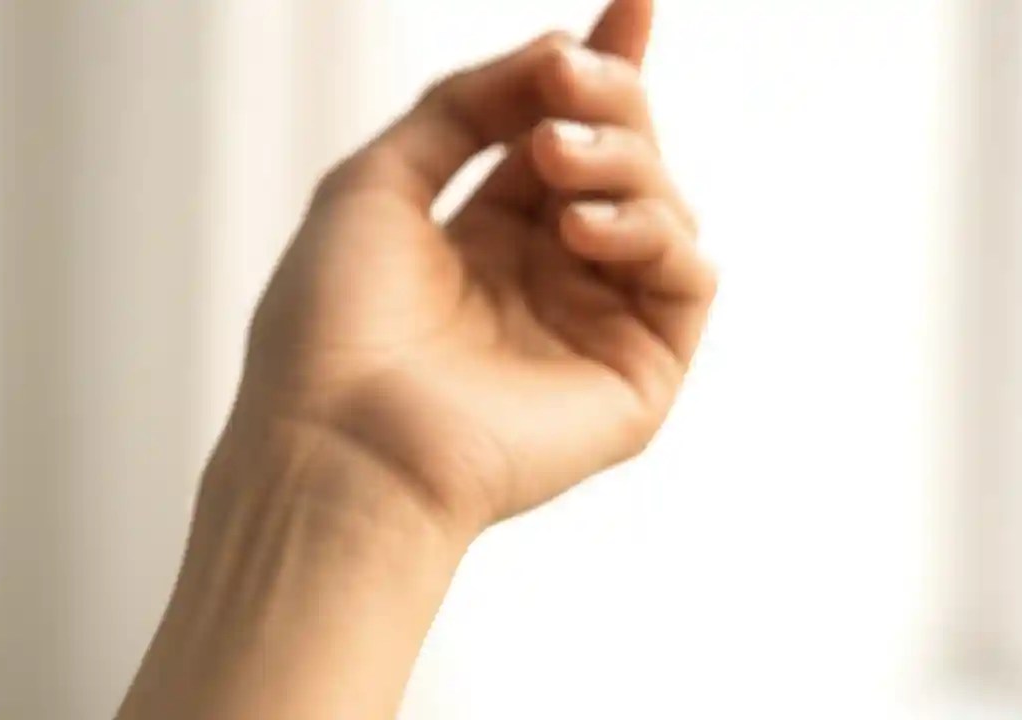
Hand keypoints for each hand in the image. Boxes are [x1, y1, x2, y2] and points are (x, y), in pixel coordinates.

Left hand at [237, 0, 713, 537]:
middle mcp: (551, 276)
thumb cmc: (333, 326)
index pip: (567, 137)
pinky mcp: (638, 375)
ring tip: (554, 160)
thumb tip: (550, 54)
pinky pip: (688, 277)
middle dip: (609, 100)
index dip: (602, 71)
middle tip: (567, 78)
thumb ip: (461, 107)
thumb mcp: (378, 180)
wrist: (340, 446)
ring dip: (622, 161)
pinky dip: (651, 233)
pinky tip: (581, 229)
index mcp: (490, 236)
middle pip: (623, 159)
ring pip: (665, 208)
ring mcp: (597, 324)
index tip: (630, 3)